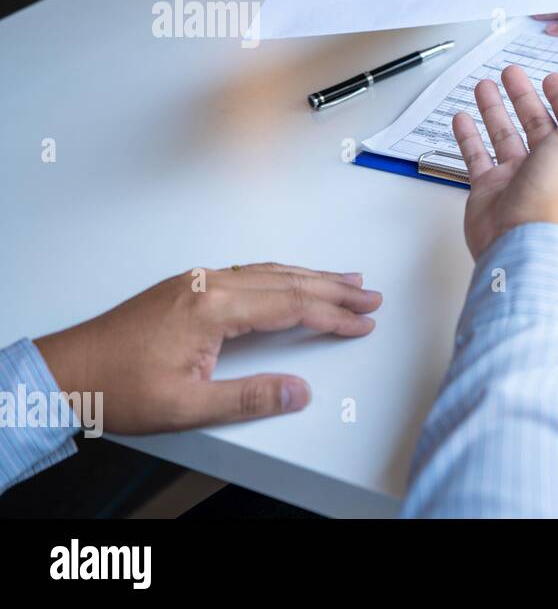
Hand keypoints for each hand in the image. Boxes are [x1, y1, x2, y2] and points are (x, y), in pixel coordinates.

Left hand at [34, 263, 381, 433]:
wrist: (66, 372)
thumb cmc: (118, 386)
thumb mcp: (186, 405)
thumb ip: (248, 397)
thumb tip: (299, 391)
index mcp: (214, 308)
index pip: (290, 306)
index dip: (332, 315)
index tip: (363, 321)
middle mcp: (208, 285)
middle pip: (286, 280)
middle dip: (333, 288)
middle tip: (371, 295)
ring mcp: (197, 282)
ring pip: (269, 271)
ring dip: (311, 277)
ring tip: (347, 280)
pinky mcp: (187, 288)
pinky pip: (249, 272)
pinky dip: (282, 276)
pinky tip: (291, 280)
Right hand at [452, 64, 557, 258]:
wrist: (523, 239)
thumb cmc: (556, 193)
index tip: (550, 78)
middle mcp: (549, 166)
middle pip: (535, 123)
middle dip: (523, 97)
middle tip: (510, 73)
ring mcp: (518, 178)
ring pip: (504, 136)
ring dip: (494, 110)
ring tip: (483, 86)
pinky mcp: (490, 189)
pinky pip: (477, 157)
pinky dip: (469, 137)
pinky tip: (462, 118)